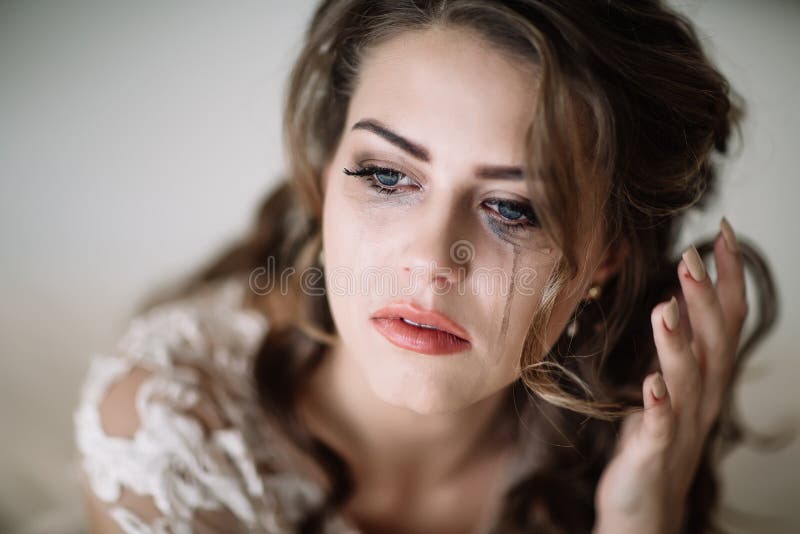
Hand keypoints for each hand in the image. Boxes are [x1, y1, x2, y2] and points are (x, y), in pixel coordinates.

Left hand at [593, 218, 747, 533]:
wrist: (647, 505)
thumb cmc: (657, 437)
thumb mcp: (671, 385)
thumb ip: (676, 348)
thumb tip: (671, 301)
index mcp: (706, 376)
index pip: (725, 319)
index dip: (727, 277)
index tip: (723, 232)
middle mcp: (703, 398)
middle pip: (713, 341)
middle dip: (704, 296)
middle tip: (691, 255)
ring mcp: (681, 425)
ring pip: (688, 380)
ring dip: (678, 343)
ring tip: (665, 308)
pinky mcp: (653, 451)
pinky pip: (660, 427)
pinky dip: (658, 406)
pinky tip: (650, 385)